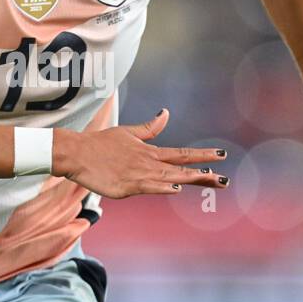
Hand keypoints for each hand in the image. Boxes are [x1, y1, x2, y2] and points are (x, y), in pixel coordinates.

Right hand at [53, 108, 228, 198]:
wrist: (77, 153)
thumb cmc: (101, 144)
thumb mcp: (128, 133)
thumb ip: (149, 128)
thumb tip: (166, 113)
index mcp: (150, 152)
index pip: (182, 154)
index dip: (202, 156)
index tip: (221, 155)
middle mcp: (148, 163)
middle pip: (181, 169)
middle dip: (204, 174)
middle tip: (225, 180)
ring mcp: (138, 176)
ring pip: (169, 178)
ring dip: (189, 179)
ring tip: (210, 180)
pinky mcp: (125, 187)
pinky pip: (148, 187)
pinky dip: (162, 187)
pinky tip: (174, 188)